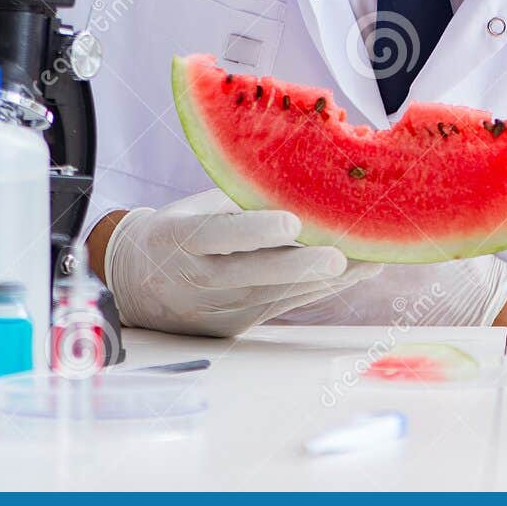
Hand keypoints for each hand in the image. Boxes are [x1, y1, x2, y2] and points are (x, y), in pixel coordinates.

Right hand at [103, 188, 379, 336]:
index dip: (256, 231)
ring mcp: (219, 310)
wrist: (135, 283)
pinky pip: (285, 306)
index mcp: (180, 241)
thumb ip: (237, 202)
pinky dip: (320, 289)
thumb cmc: (176, 230)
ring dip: (326, 280)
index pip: (220, 236)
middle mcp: (199, 280)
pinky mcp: (238, 326)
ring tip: (371, 259)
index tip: (292, 222)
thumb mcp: (192, 210)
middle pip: (254, 275)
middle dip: (301, 267)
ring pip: (278, 295)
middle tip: (341, 257)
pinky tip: (357, 273)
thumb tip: (300, 179)